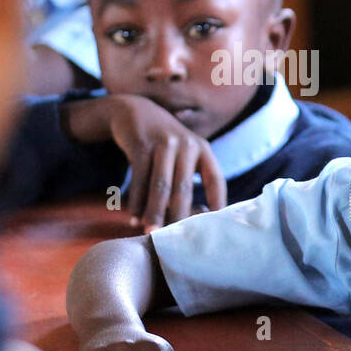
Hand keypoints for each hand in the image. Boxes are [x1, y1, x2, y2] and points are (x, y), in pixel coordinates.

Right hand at [65, 94, 227, 229]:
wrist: (135, 111)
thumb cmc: (162, 144)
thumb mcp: (182, 153)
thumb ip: (188, 179)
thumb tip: (194, 217)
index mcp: (202, 149)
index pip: (216, 180)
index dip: (218, 204)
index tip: (216, 227)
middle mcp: (187, 144)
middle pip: (184, 188)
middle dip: (178, 216)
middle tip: (173, 239)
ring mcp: (164, 143)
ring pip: (160, 185)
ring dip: (154, 211)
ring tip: (149, 231)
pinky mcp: (141, 143)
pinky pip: (139, 177)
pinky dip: (136, 199)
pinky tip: (132, 215)